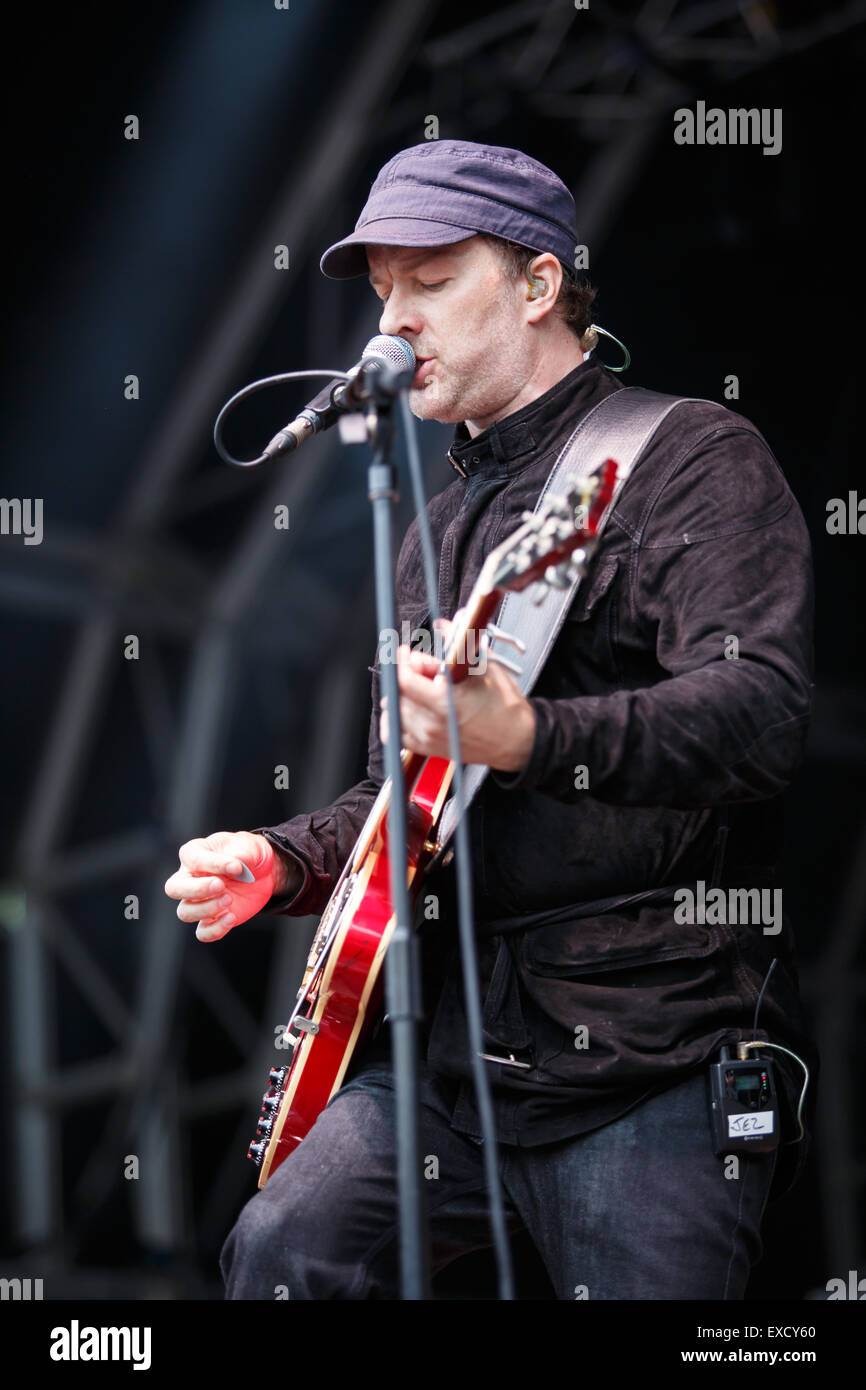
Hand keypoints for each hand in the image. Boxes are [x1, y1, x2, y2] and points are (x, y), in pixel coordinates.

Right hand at [164, 830, 292, 941]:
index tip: (237, 867)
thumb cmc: (249, 854)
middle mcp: (190, 878)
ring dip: (206, 909)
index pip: (191, 859)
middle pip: (174, 889)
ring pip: (185, 912)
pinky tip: (231, 917)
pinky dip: (215, 929)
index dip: (213, 864)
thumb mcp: (249, 846)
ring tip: (229, 899)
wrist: (262, 873)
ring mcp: (199, 901)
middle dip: (196, 890)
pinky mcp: (211, 919)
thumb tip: (235, 867)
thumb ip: (240, 855)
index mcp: (194, 853)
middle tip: (221, 886)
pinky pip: (202, 932)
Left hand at [379, 622, 535, 770]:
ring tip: (421, 688)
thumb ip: (459, 644)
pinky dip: (397, 718)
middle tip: (424, 668)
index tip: (406, 652)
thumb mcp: (485, 667)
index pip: (405, 680)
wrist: (516, 738)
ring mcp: (429, 739)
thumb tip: (444, 625)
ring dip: (401, 696)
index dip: (402, 661)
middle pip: (397, 694)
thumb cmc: (504, 707)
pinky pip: (395, 733)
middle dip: (406, 676)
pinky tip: (410, 708)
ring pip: (393, 713)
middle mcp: (433, 724)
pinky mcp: (428, 749)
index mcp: (445, 704)